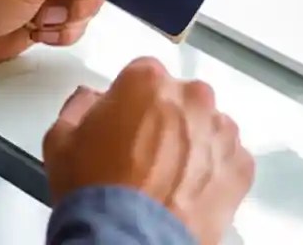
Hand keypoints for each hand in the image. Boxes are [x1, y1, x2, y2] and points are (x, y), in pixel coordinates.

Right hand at [43, 58, 254, 244]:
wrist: (129, 240)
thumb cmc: (100, 194)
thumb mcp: (61, 140)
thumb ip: (80, 106)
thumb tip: (88, 101)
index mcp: (148, 81)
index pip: (142, 74)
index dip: (130, 100)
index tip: (124, 120)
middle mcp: (191, 98)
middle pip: (179, 98)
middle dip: (165, 119)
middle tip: (142, 153)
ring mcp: (221, 131)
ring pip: (207, 127)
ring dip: (192, 144)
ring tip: (165, 178)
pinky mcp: (240, 165)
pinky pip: (228, 159)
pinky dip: (213, 172)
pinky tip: (187, 191)